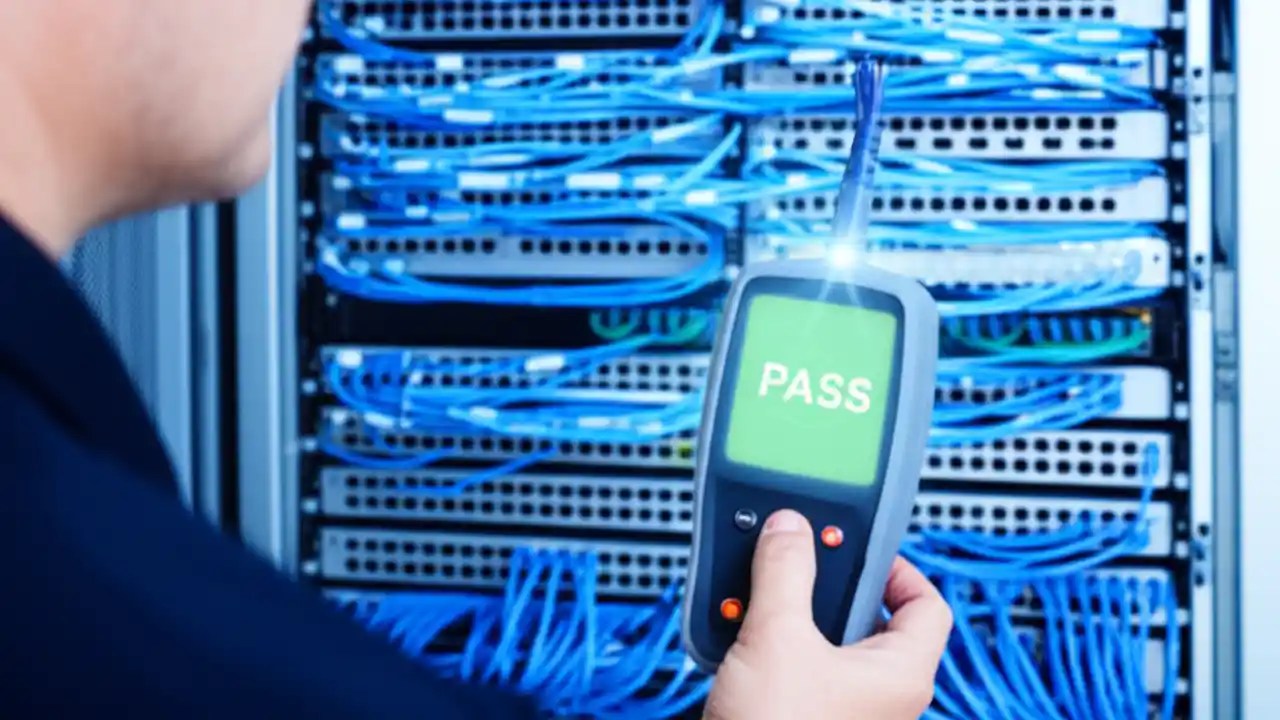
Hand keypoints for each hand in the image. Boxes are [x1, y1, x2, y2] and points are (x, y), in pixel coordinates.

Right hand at [704, 510, 951, 719]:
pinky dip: (764, 646)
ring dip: (781, 613)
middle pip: (862, 616)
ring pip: (819, 642)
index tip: (858, 544)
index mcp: (900, 674)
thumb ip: (786, 571)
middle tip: (791, 562)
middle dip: (819, 584)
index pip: (927, 603)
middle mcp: (879, 696)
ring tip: (750, 599)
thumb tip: (792, 529)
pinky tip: (731, 636)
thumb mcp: (779, 635)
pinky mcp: (800, 718)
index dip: (895, 565)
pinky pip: (790, 668)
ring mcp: (840, 711)